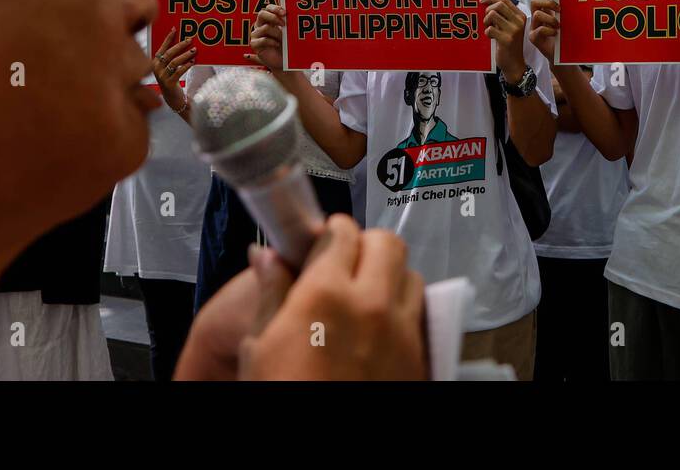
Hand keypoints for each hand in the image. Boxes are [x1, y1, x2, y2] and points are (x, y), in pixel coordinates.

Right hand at [152, 28, 195, 110]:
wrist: (172, 98)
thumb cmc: (172, 79)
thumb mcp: (170, 67)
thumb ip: (173, 57)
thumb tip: (184, 42)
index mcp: (155, 62)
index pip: (162, 47)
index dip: (168, 38)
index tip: (175, 29)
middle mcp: (156, 69)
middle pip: (169, 53)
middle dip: (180, 45)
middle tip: (190, 40)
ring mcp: (161, 77)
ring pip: (174, 62)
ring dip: (185, 55)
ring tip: (194, 51)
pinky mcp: (168, 84)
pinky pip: (178, 72)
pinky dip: (186, 65)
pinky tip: (193, 62)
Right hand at [238, 215, 426, 380]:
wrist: (323, 457)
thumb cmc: (282, 398)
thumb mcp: (258, 348)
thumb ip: (271, 293)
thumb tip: (265, 255)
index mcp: (324, 292)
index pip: (341, 232)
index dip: (330, 233)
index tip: (322, 242)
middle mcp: (371, 303)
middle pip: (386, 243)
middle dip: (366, 246)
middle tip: (345, 264)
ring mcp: (402, 331)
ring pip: (410, 275)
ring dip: (390, 276)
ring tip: (365, 297)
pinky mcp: (420, 357)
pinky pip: (421, 315)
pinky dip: (405, 311)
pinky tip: (382, 329)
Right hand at [248, 4, 286, 70]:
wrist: (282, 61)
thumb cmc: (285, 45)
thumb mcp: (288, 32)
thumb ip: (287, 22)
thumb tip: (292, 12)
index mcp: (268, 19)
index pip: (268, 8)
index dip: (275, 8)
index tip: (285, 13)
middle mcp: (260, 25)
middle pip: (262, 14)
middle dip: (273, 17)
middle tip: (283, 23)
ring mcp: (256, 34)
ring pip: (265, 28)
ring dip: (277, 33)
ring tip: (283, 40)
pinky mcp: (254, 44)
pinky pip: (263, 40)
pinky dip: (272, 42)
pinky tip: (277, 45)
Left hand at [482, 0, 528, 81]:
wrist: (514, 63)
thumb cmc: (508, 43)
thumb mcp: (509, 27)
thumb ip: (502, 15)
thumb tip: (486, 2)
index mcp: (520, 16)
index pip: (505, 0)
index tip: (481, 1)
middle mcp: (519, 21)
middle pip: (498, 5)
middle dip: (487, 10)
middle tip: (486, 20)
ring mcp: (514, 30)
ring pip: (492, 15)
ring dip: (486, 22)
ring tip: (489, 29)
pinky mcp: (507, 40)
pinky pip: (490, 29)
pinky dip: (487, 33)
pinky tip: (491, 38)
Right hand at [527, 0, 563, 65]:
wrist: (562, 57)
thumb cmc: (566, 37)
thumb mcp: (568, 20)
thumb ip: (568, 10)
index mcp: (546, 9)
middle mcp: (538, 16)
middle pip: (534, 0)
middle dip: (548, 2)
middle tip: (560, 9)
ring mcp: (534, 26)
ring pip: (536, 14)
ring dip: (550, 19)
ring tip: (559, 26)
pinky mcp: (533, 37)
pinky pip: (538, 30)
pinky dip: (549, 30)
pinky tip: (556, 34)